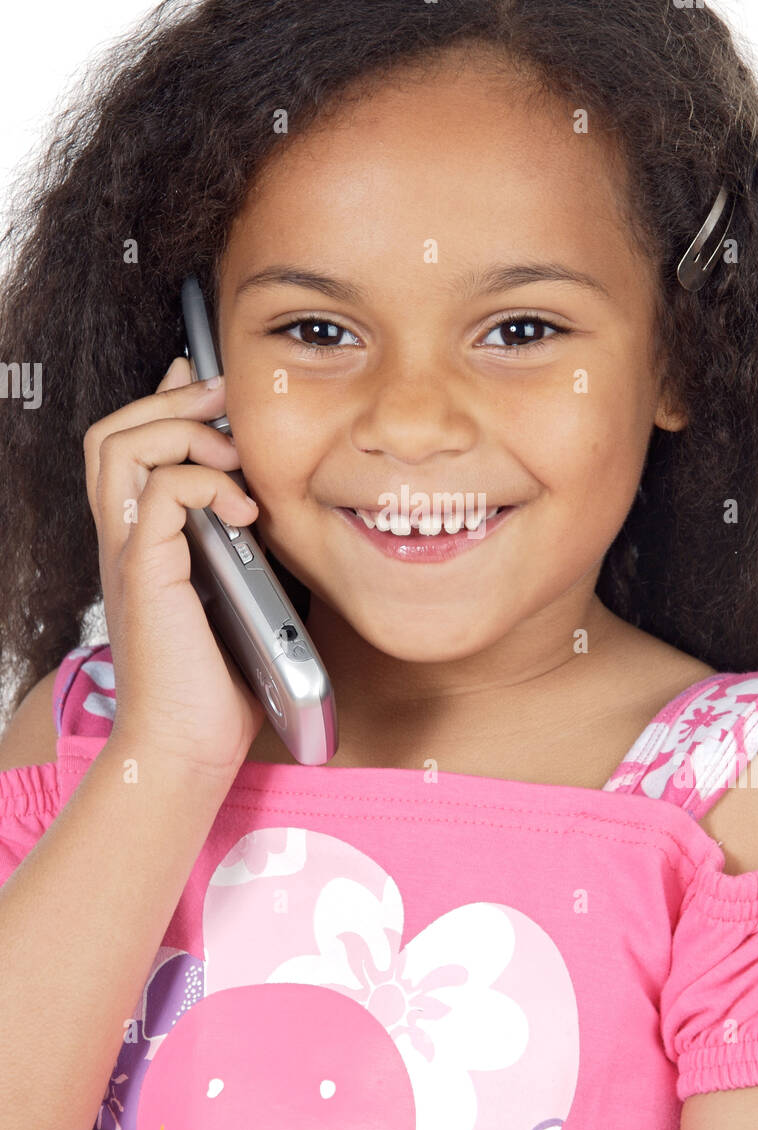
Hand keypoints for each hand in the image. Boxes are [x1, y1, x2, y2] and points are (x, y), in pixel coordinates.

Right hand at [83, 354, 266, 783]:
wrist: (190, 746)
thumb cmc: (219, 680)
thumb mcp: (242, 591)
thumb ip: (244, 543)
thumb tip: (272, 503)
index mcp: (143, 539)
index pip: (128, 446)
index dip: (162, 402)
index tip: (207, 383)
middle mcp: (124, 539)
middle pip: (112, 431)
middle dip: (170, 398)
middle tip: (223, 398)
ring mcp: (128, 553)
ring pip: (119, 446)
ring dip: (180, 429)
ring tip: (231, 452)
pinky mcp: (146, 572)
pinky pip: (159, 493)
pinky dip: (203, 483)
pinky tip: (244, 508)